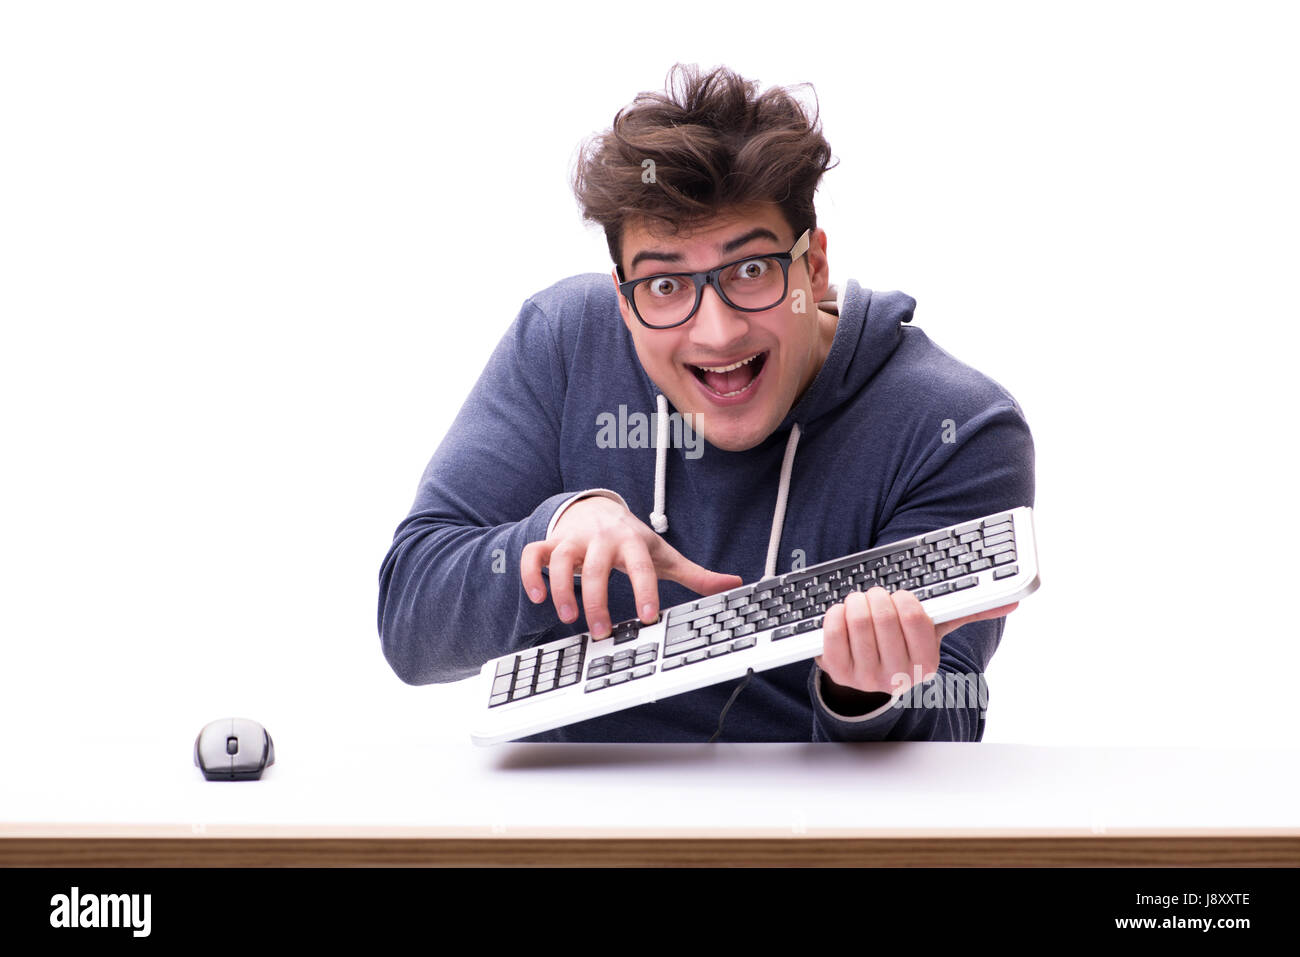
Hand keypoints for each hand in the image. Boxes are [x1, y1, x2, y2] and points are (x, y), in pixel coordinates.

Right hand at [520, 496, 742, 638]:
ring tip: (567, 617)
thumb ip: (695, 573)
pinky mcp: (551, 542)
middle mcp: (601, 537)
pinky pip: (533, 554)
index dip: (644, 589)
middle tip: (601, 631)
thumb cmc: (632, 540)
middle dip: (597, 600)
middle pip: (597, 566)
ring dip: (561, 588)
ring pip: (561, 559)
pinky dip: (531, 574)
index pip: (640, 565)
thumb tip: (733, 582)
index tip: (647, 617)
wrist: (597, 509)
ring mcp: (573, 539)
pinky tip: (538, 598)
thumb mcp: (663, 554)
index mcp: (632, 541)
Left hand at [816, 586, 1018, 697]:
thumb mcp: (935, 630)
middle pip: (881, 617)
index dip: (905, 600)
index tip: (901, 596)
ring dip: (856, 601)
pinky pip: (832, 633)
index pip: (915, 618)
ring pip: (856, 621)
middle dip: (878, 596)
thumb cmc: (903, 643)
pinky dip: (834, 614)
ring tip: (860, 601)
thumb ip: (969, 613)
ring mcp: (865, 678)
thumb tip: (1011, 602)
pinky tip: (841, 614)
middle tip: (877, 595)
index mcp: (926, 664)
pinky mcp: (837, 673)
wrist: (868, 673)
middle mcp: (897, 677)